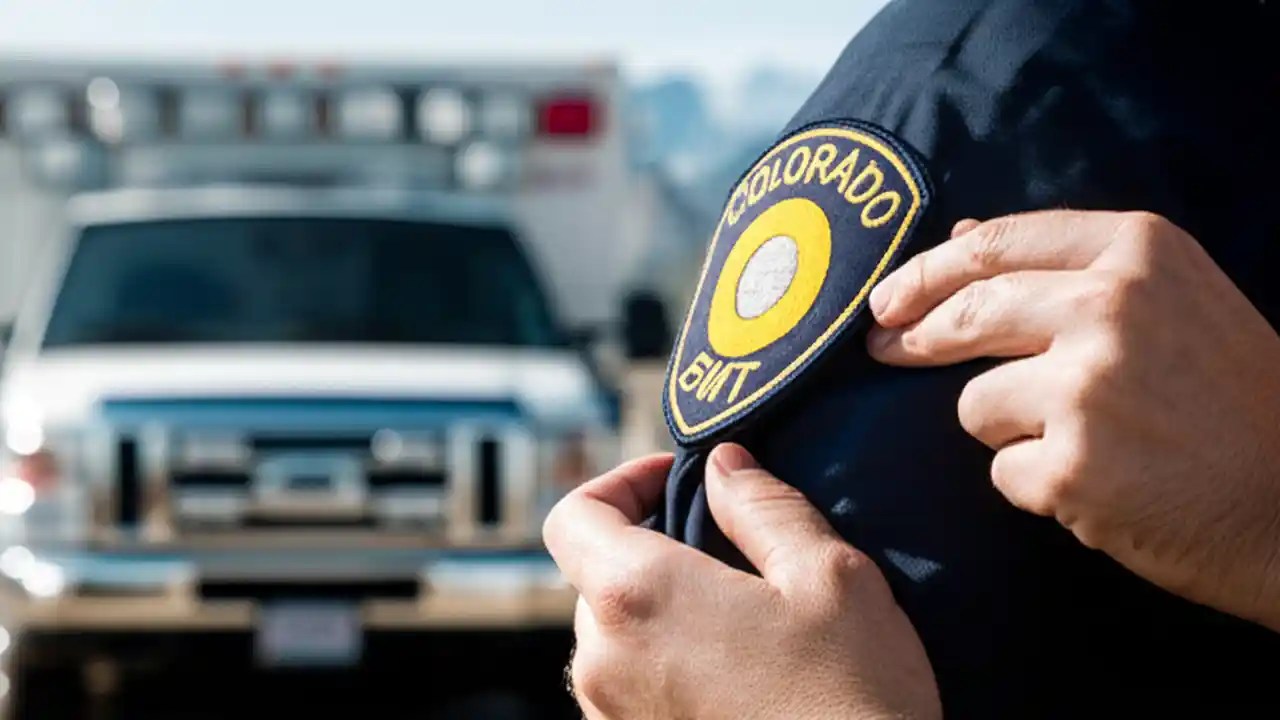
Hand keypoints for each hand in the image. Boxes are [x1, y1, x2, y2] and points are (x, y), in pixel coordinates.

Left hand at [542, 445, 940, 719]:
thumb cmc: (853, 697)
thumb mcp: (828, 576)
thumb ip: (763, 505)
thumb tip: (723, 464)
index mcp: (637, 598)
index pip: (572, 516)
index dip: (620, 482)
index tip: (678, 480)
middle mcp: (605, 663)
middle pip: (597, 578)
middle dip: (653, 550)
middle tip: (729, 549)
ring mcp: (611, 719)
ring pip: (617, 639)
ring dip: (664, 614)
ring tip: (743, 621)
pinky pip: (633, 691)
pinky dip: (669, 667)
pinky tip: (740, 676)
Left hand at [866, 210, 1279, 630]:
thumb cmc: (1235, 400)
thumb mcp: (1174, 300)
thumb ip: (1069, 266)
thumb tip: (958, 235)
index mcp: (1141, 250)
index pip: (995, 245)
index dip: (924, 272)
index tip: (886, 297)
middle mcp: (1112, 306)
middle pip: (967, 312)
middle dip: (913, 334)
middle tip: (885, 348)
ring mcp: (1088, 388)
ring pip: (974, 402)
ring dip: (1006, 428)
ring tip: (1083, 443)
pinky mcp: (1070, 468)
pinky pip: (1002, 472)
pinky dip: (1034, 486)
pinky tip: (1098, 488)